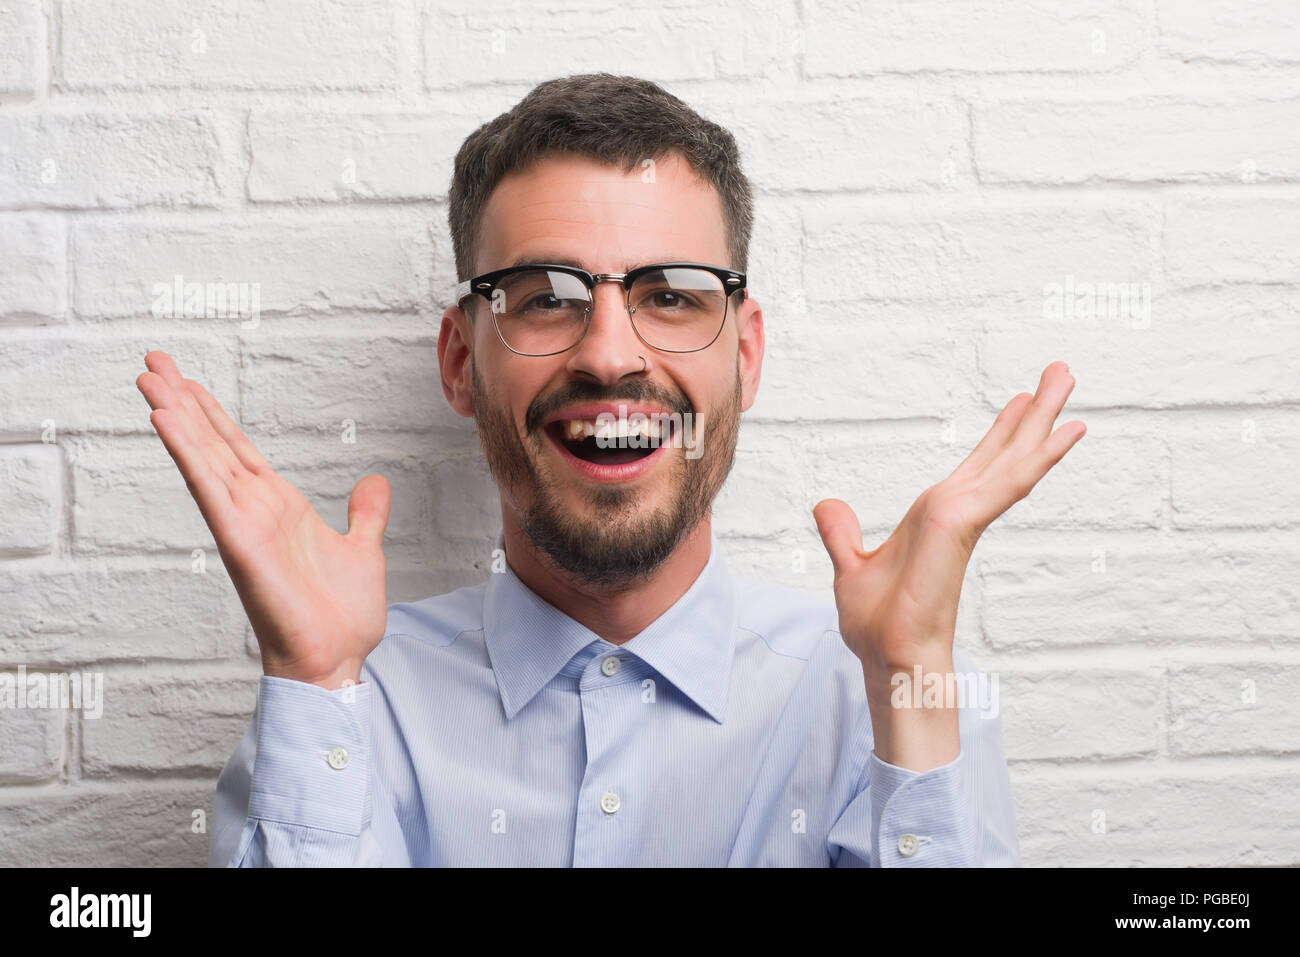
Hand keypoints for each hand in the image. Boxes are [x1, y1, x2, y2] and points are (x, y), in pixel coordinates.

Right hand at [137, 350, 390, 688]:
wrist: (336, 660)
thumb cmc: (342, 617)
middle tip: (153, 360)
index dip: (213, 414)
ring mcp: (243, 523)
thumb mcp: (364, 548)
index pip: (239, 449)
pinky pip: (209, 490)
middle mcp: (255, 509)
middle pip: (212, 443)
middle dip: (184, 400)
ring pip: (203, 458)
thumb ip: (365, 513)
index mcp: (279, 506)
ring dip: (176, 416)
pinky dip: (188, 454)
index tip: (189, 380)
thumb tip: (374, 482)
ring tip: (149, 377)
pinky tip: (166, 421)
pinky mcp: (239, 541)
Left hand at [813, 362, 1083, 765]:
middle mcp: (957, 510)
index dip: (1000, 433)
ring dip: (1042, 417)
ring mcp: (965, 515)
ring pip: (1013, 457)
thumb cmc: (879, 628)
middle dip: (1031, 412)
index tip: (1020, 401)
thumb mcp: (850, 567)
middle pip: (1003, 451)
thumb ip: (841, 534)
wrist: (890, 659)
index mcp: (936, 516)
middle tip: (1059, 371)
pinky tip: (1068, 429)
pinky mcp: (965, 524)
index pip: (976, 465)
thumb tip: (827, 505)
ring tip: (1065, 377)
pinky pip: (1009, 482)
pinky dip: (1038, 455)